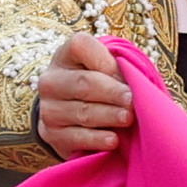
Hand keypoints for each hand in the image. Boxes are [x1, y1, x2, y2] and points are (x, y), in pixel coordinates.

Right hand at [37, 32, 135, 156]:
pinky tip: (113, 140)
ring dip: (109, 116)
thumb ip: (118, 69)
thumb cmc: (99, 88)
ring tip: (128, 118)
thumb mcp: (106, 71)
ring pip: (83, 112)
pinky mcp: (51, 135)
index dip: (105, 60)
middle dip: (112, 93)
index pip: (80, 46)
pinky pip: (76, 137)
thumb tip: (136, 84)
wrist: (71, 118)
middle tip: (133, 102)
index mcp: (65, 56)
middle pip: (84, 83)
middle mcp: (51, 81)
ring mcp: (49, 109)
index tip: (125, 74)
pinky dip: (97, 139)